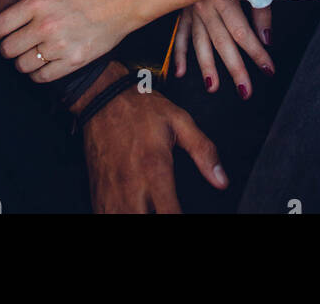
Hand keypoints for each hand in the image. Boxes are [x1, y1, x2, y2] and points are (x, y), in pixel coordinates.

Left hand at [0, 0, 132, 80]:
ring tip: (30, 52)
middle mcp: (46, 26)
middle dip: (6, 47)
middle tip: (14, 43)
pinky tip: (42, 62)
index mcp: (38, 3)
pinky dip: (37, 73)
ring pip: (23, 66)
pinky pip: (42, 77)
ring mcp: (60, 46)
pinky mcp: (74, 61)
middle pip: (7, 50)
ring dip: (22, 60)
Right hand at [78, 62, 228, 212]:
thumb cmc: (140, 109)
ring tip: (151, 210)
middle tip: (167, 212)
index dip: (180, 220)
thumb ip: (203, 150)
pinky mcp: (98, 191)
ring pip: (120, 220)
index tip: (185, 215)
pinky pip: (104, 214)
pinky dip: (120, 216)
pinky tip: (131, 210)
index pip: (169, 214)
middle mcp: (131, 184)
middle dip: (158, 221)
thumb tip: (221, 179)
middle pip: (142, 221)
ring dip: (135, 219)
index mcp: (154, 168)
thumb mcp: (179, 121)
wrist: (102, 98)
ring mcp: (111, 190)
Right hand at [174, 0, 272, 97]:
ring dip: (207, 66)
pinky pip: (179, 35)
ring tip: (212, 87)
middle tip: (244, 91)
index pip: (242, 33)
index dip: (257, 53)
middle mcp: (207, 7)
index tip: (268, 70)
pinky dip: (178, 54)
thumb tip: (266, 38)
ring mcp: (192, 11)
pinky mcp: (183, 11)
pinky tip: (180, 72)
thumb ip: (260, 10)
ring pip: (200, 43)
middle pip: (222, 43)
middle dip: (235, 69)